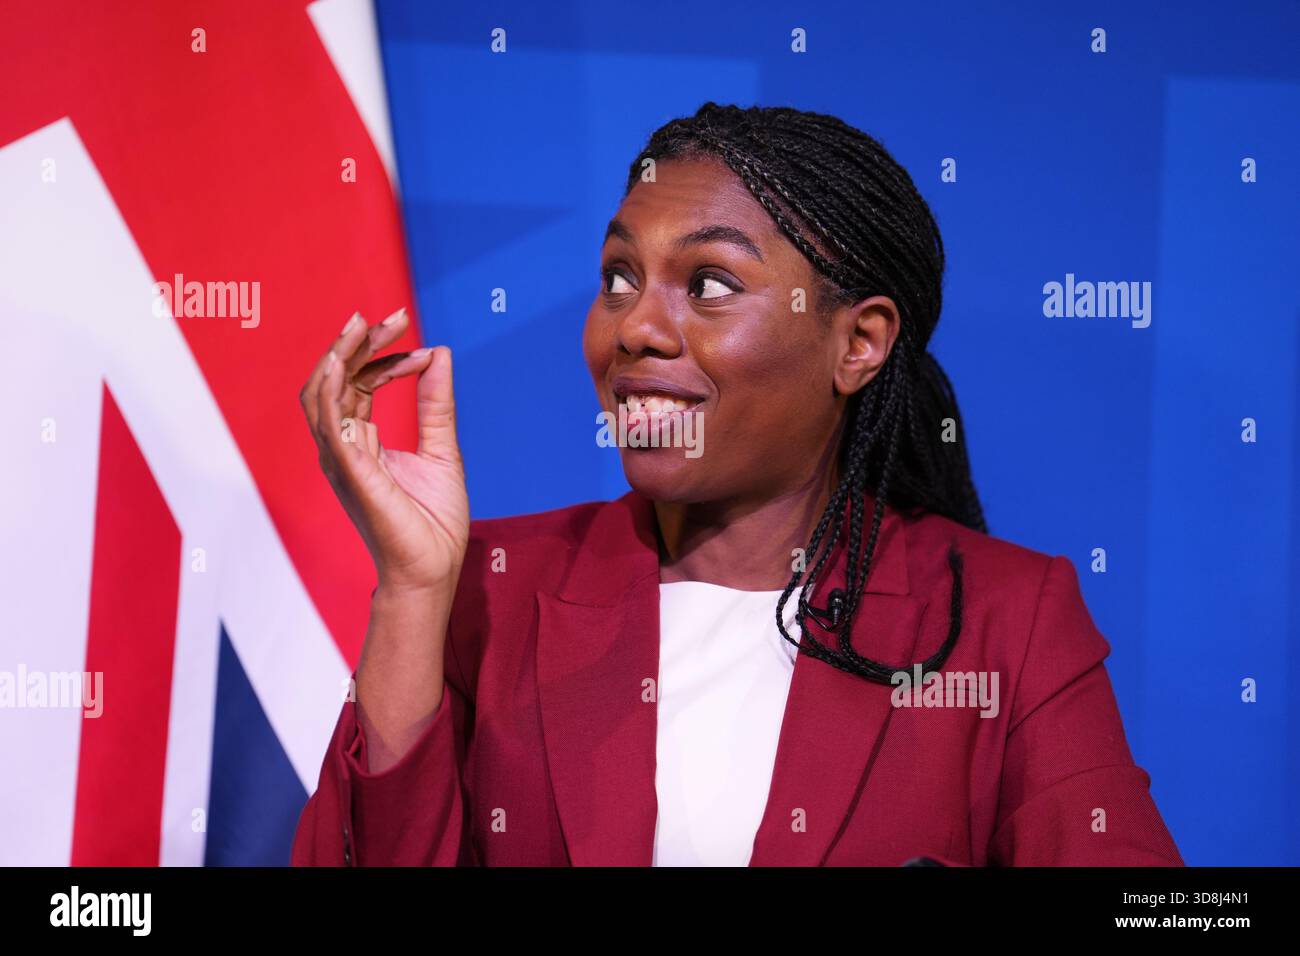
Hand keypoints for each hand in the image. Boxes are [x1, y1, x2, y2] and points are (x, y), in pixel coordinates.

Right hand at [299, 309, 469, 592]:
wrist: (433, 571)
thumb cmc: (433, 523)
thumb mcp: (442, 450)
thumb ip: (436, 404)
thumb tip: (439, 353)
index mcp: (361, 442)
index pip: (359, 382)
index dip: (384, 356)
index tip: (420, 345)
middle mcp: (343, 447)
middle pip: (335, 379)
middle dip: (359, 342)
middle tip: (393, 316)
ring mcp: (342, 460)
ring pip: (321, 394)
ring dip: (341, 354)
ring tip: (363, 324)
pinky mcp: (351, 473)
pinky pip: (330, 425)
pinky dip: (333, 389)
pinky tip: (346, 361)